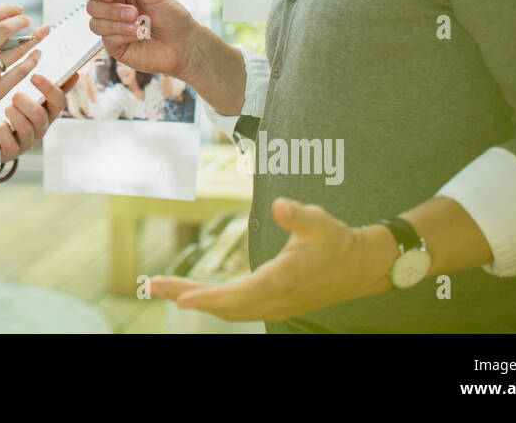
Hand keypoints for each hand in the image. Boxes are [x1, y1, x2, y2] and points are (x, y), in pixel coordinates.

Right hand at [0, 6, 47, 150]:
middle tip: (30, 20)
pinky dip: (31, 61)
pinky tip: (37, 55)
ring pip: (16, 50)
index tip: (17, 10)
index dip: (6, 10)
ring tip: (43, 33)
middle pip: (4, 30)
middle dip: (21, 21)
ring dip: (33, 38)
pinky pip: (18, 72)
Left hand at [0, 73, 79, 159]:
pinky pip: (9, 144)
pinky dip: (3, 131)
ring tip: (8, 110)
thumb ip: (53, 90)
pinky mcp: (14, 152)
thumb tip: (76, 74)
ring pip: (25, 129)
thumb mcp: (37, 103)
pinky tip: (2, 125)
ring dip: (13, 114)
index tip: (34, 76)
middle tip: (14, 96)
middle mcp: (42, 129)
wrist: (4, 141)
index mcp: (50, 114)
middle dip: (23, 102)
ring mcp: (29, 142)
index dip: (49, 88)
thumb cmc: (22, 116)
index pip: (59, 101)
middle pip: (39, 115)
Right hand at [78, 0, 199, 80]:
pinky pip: (107, 38)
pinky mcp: (114, 45)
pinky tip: (139, 35)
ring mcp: (111, 28)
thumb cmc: (171, 16)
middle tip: (134, 12)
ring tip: (139, 25)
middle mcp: (112, 9)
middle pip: (91, 5)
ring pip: (95, 23)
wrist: (182, 44)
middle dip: (112, 9)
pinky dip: (124, 35)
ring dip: (118, 23)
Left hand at [150, 198, 396, 322]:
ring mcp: (275, 307)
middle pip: (223, 305)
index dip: (205, 299)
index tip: (177, 300)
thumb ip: (298, 215)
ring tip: (166, 288)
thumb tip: (282, 207)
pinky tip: (197, 295)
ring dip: (197, 299)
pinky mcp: (276, 306)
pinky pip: (238, 309)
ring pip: (229, 310)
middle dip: (187, 295)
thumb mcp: (319, 221)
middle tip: (153, 284)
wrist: (362, 267)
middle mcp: (274, 301)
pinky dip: (214, 303)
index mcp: (280, 282)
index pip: (235, 295)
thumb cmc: (337, 240)